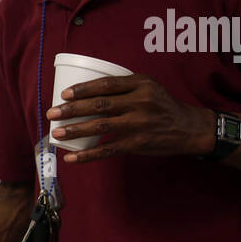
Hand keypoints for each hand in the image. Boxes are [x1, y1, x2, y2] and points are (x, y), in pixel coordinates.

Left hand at [46, 74, 213, 163]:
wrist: (188, 128)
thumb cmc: (161, 105)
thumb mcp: (149, 87)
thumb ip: (124, 87)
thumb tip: (86, 91)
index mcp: (141, 84)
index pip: (106, 84)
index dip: (83, 89)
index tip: (64, 94)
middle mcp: (140, 102)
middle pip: (99, 104)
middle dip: (72, 109)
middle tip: (52, 113)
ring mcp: (139, 124)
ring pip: (100, 126)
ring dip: (75, 130)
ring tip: (56, 133)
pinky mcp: (138, 143)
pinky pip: (108, 149)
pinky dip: (87, 154)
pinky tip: (71, 157)